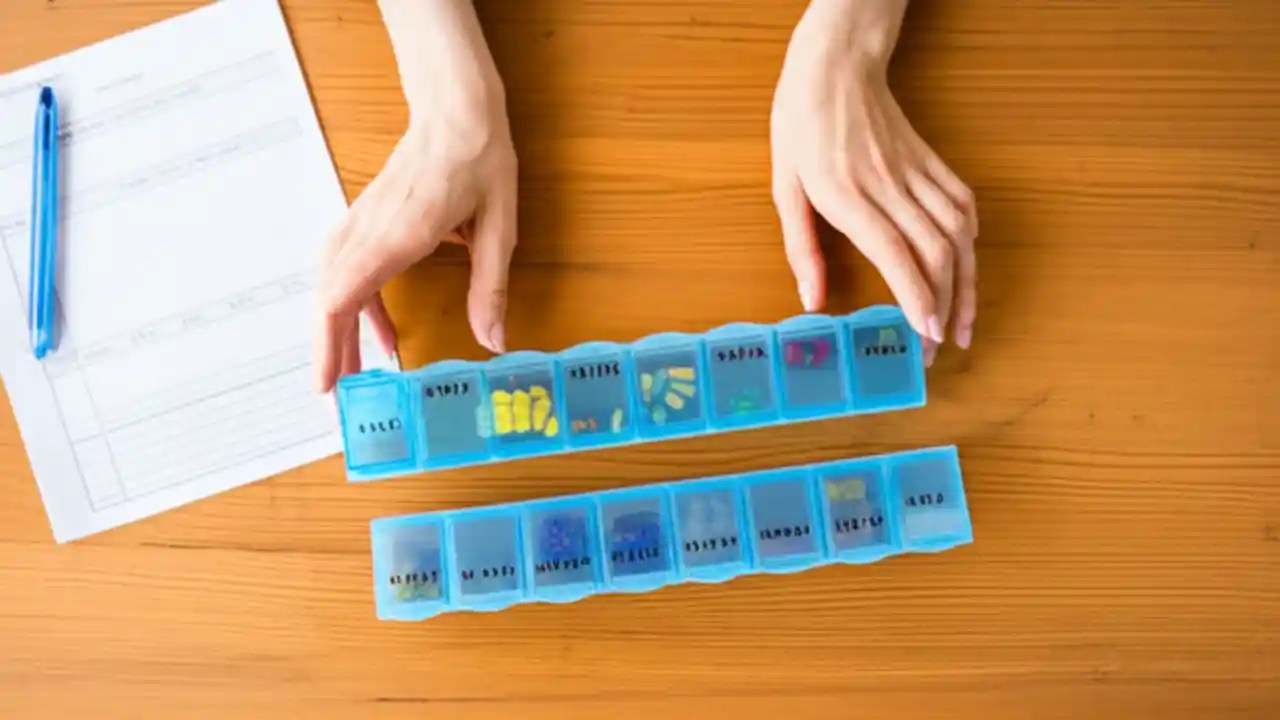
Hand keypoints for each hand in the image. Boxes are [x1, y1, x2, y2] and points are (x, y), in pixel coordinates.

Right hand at [314, 0, 516, 391]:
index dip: (330, 344)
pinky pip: (344, 270)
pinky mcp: (365, 220)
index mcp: (398, 236)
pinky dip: (353, 305)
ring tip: (351, 372)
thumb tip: (493, 341)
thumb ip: (490, 288)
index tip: (327, 384)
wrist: (456, 109)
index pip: (344, 297)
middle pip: (329, 300)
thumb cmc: (478, 159)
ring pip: (330, 286)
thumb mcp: (497, 229)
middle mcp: (369, 231)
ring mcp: (361, 223)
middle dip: (329, 350)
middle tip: (339, 396)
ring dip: (337, 330)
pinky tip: (380, 330)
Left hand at [771, 0, 977, 364]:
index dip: (916, 296)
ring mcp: (915, 172)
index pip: (894, 253)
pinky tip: (967, 266)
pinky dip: (971, 239)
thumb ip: (801, 245)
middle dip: (945, 306)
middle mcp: (888, 185)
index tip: (928, 335)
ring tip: (963, 322)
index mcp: (846, 194)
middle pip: (935, 251)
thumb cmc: (801, 126)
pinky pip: (962, 202)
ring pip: (958, 233)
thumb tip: (812, 300)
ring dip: (967, 282)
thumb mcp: (784, 186)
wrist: (835, 65)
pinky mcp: (930, 161)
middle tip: (940, 346)